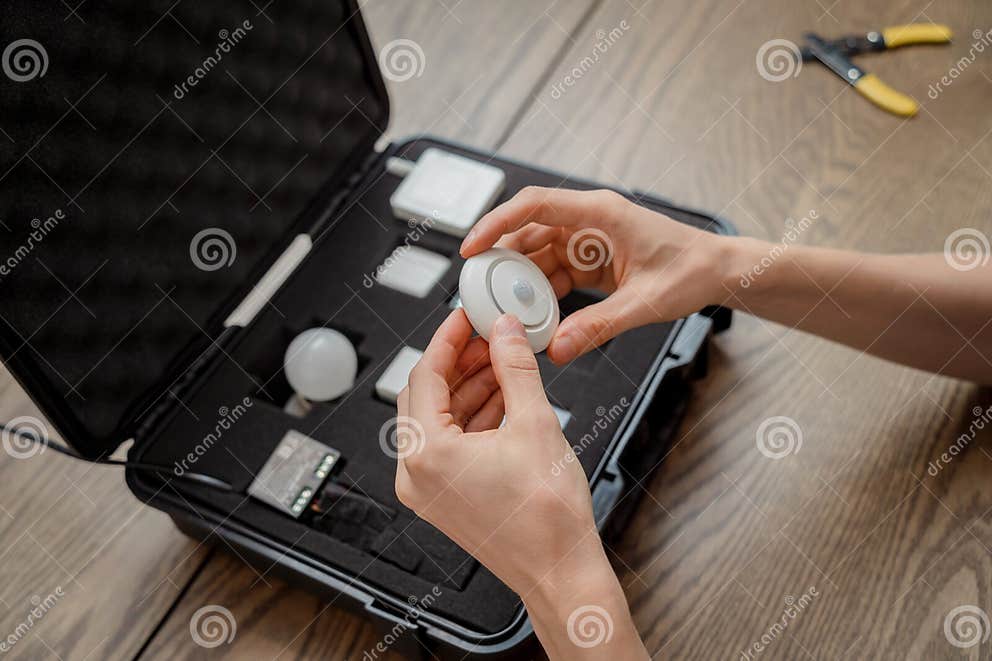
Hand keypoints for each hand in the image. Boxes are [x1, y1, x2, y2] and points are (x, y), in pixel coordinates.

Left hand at [396, 309, 646, 658]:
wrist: (560, 571)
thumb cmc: (546, 519)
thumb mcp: (535, 424)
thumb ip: (516, 368)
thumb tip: (506, 331)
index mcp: (427, 455)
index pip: (425, 374)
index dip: (448, 338)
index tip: (465, 316)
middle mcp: (416, 474)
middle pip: (426, 394)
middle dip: (459, 361)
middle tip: (487, 335)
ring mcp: (427, 488)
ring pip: (438, 418)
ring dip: (468, 386)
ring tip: (501, 361)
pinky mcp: (444, 497)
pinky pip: (448, 443)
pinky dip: (471, 416)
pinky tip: (501, 396)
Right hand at [460, 186, 729, 363]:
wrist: (717, 272)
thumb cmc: (691, 271)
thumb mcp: (645, 302)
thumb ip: (599, 326)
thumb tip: (557, 347)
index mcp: (600, 213)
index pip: (535, 206)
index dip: (497, 223)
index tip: (472, 247)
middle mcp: (589, 220)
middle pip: (528, 232)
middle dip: (502, 261)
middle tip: (479, 290)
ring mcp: (588, 239)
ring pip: (539, 255)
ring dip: (522, 281)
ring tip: (506, 309)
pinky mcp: (591, 259)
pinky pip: (555, 272)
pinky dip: (543, 293)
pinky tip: (538, 315)